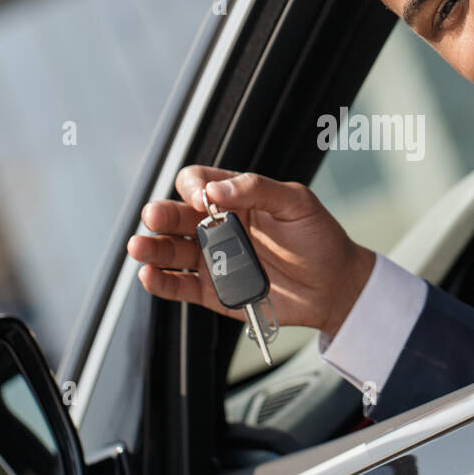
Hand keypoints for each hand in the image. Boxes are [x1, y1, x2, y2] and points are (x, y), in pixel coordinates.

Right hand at [127, 166, 374, 336]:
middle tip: (154, 217)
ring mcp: (213, 259)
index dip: (194, 187)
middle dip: (162, 216)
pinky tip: (150, 275)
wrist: (334, 286)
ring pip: (171, 251)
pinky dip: (162, 282)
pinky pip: (180, 286)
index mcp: (235, 198)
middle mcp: (218, 226)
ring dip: (153, 248)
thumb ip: (257, 190)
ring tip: (140, 248)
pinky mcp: (213, 291)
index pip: (198, 183)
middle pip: (177, 216)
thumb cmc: (318, 238)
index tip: (203, 199)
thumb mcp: (296, 204)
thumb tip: (215, 191)